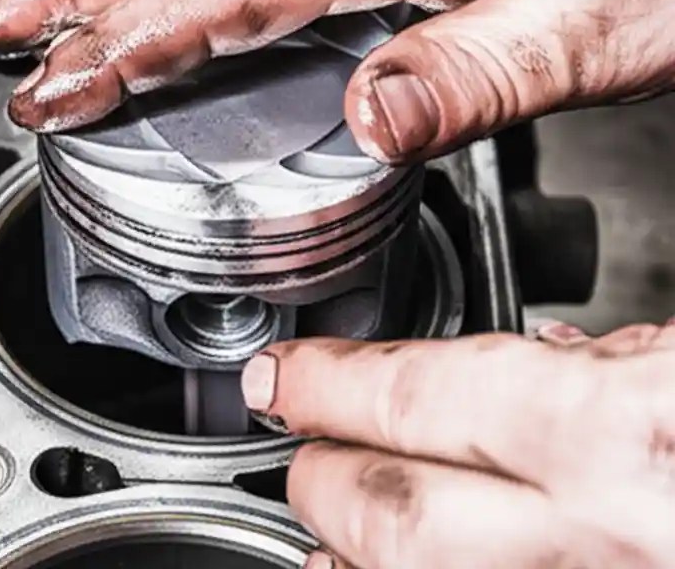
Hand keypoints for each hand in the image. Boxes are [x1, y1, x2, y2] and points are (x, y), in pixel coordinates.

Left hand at [239, 320, 674, 567]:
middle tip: (304, 451)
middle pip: (392, 520)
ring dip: (357, 558)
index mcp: (620, 426)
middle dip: (323, 484)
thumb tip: (535, 355)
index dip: (323, 384)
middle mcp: (601, 535)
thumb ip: (606, 364)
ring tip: (333, 528)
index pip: (412, 398)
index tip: (282, 375)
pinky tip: (412, 568)